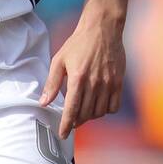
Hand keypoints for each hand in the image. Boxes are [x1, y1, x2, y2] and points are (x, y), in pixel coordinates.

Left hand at [39, 0, 125, 138]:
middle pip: (85, 113)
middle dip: (77, 122)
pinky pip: (114, 106)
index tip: (62, 134)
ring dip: (90, 117)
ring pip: (99, 112)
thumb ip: (52, 83)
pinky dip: (105, 111)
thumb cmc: (78, 44)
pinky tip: (98, 106)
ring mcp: (108, 83)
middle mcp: (95, 83)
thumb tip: (44, 103)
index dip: (66, 125)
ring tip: (83, 112)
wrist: (103, 29)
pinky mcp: (118, 82)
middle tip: (71, 121)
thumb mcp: (59, 60)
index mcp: (78, 78)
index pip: (72, 109)